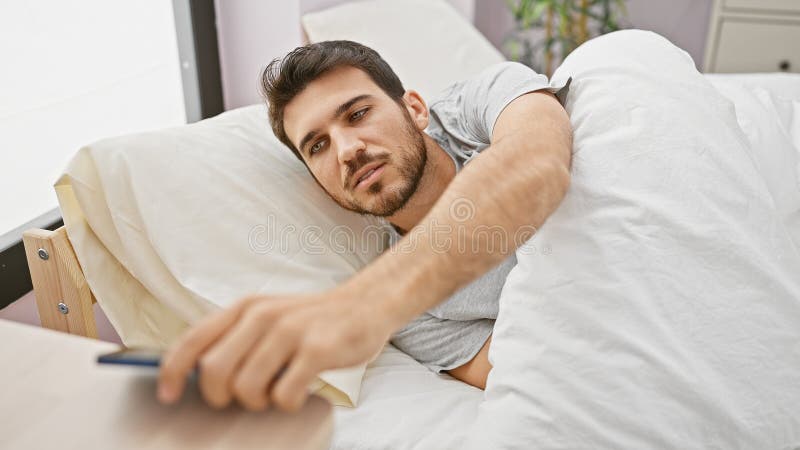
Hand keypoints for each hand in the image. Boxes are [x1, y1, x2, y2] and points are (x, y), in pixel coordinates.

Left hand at [156, 288, 391, 411]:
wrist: (365, 304)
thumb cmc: (312, 319)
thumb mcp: (268, 315)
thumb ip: (235, 336)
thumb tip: (197, 375)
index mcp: (245, 307)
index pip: (193, 340)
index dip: (172, 372)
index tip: (168, 395)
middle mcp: (262, 315)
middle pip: (214, 372)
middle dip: (220, 397)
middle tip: (240, 399)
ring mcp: (290, 331)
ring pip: (246, 387)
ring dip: (257, 402)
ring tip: (273, 394)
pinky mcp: (317, 349)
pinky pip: (284, 394)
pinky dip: (286, 404)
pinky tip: (298, 392)